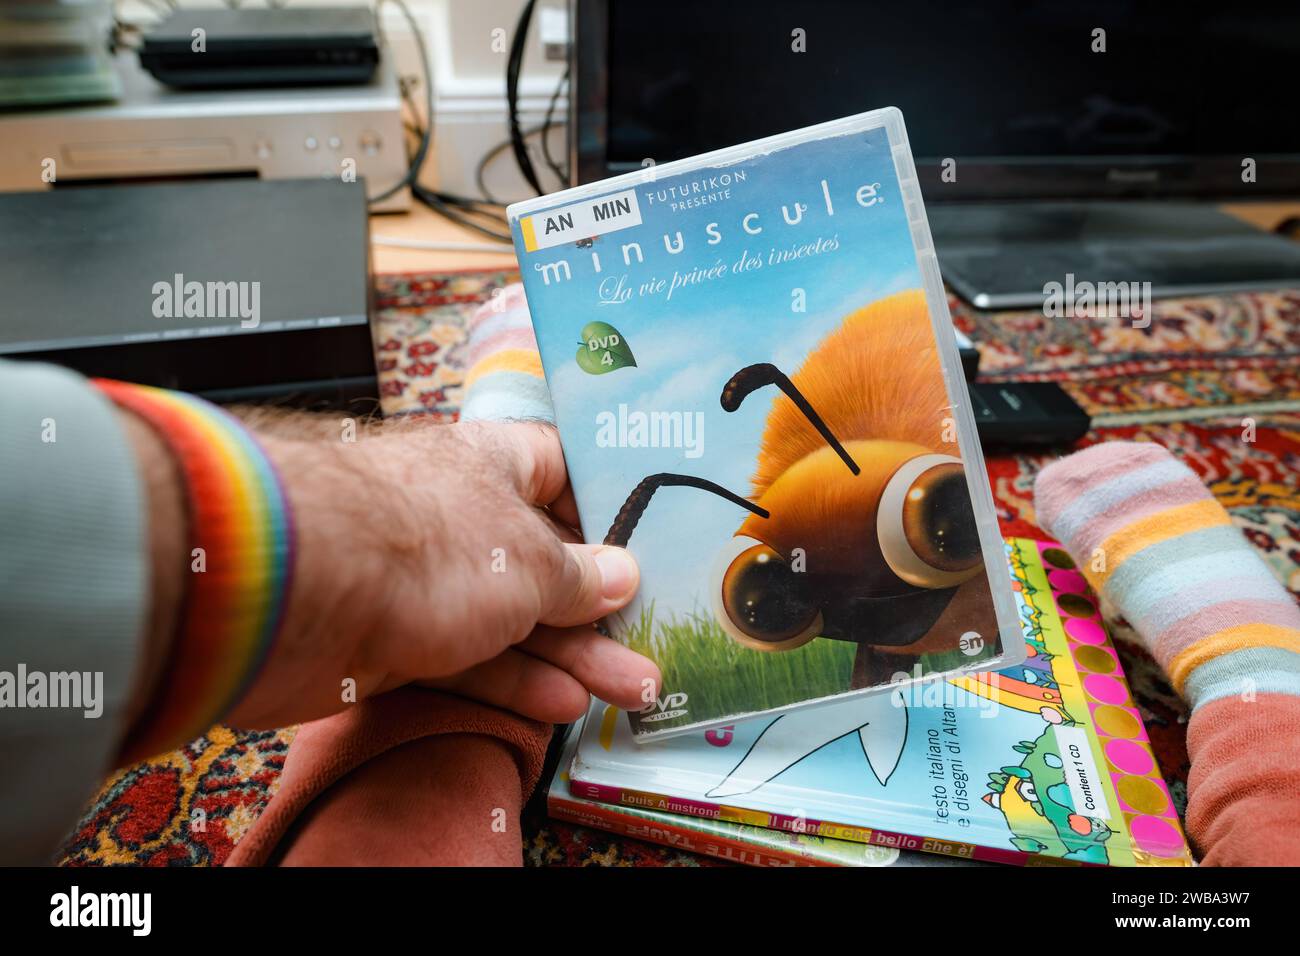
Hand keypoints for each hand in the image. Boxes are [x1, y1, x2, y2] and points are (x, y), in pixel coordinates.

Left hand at [129, 413, 658, 731]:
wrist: (294, 594)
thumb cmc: (427, 546)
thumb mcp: (531, 564)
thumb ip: (580, 577)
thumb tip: (622, 574)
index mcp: (494, 465)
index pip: (561, 469)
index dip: (605, 503)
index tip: (648, 541)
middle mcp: (459, 514)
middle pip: (544, 558)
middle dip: (599, 608)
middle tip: (650, 645)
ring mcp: (424, 577)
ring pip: (511, 615)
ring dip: (570, 654)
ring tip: (631, 688)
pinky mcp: (394, 635)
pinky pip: (467, 654)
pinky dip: (512, 677)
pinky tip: (558, 704)